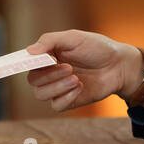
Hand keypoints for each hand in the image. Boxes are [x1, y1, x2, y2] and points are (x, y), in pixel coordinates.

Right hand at [26, 30, 143, 111]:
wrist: (119, 65)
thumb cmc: (97, 48)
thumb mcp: (73, 38)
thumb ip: (50, 41)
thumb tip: (29, 51)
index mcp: (47, 55)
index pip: (27, 62)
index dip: (24, 64)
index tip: (33, 62)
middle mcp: (50, 72)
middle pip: (32, 81)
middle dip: (49, 75)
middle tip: (69, 67)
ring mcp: (59, 88)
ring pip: (41, 95)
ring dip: (57, 86)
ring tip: (76, 77)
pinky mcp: (69, 100)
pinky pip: (56, 105)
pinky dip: (66, 97)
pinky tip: (80, 87)